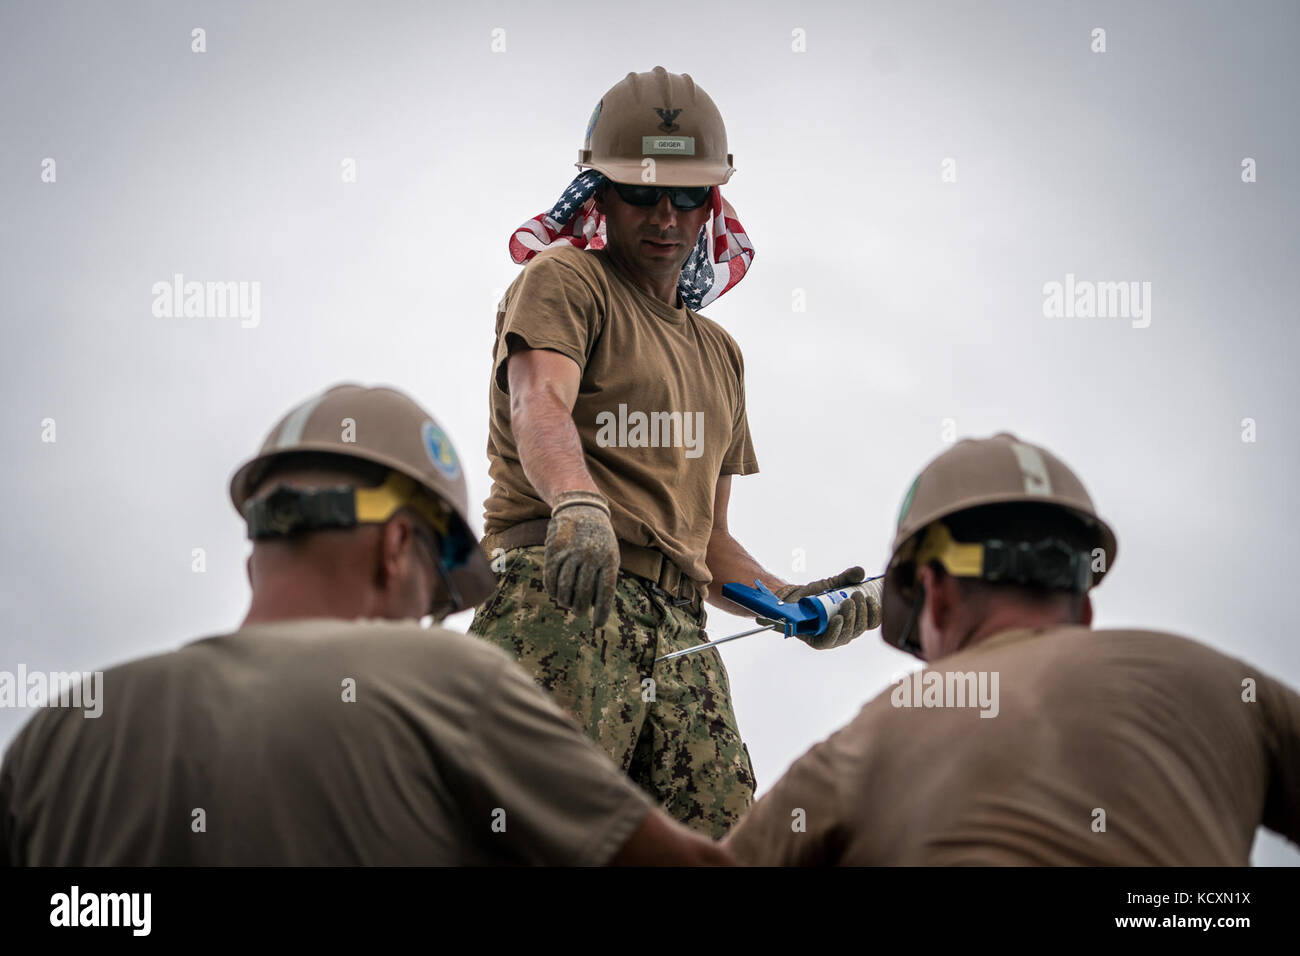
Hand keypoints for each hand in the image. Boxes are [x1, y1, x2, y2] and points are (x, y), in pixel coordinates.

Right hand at [544, 490, 619, 626]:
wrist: (581, 508)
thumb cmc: (599, 538)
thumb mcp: (611, 554)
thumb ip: (605, 577)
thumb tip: (598, 606)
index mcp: (608, 558)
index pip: (605, 591)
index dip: (601, 611)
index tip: (596, 624)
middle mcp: (590, 556)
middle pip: (583, 592)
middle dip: (581, 608)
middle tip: (579, 613)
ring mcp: (571, 552)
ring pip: (565, 587)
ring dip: (566, 601)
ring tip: (568, 605)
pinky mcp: (555, 549)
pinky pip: (551, 576)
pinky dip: (552, 589)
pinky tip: (556, 594)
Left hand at [770, 566, 877, 649]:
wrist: (794, 600)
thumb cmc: (818, 594)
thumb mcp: (834, 583)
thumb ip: (848, 577)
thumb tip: (861, 572)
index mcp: (855, 620)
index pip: (871, 622)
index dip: (875, 613)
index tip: (871, 598)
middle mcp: (847, 631)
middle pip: (861, 628)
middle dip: (862, 611)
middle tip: (856, 595)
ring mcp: (834, 638)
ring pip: (848, 634)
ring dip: (851, 618)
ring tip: (847, 602)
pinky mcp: (819, 642)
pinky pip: (830, 640)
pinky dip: (836, 630)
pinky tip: (838, 618)